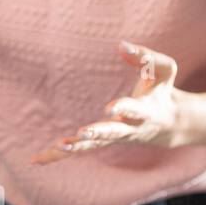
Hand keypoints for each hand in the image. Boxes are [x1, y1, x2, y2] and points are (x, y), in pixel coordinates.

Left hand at [31, 40, 185, 163]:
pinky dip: (58, 156)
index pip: (134, 110)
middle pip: (112, 134)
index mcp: (144, 111)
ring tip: (58, 146)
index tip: (111, 107)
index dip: (124, 108)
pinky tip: (36, 160)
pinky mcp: (101, 142)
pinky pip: (79, 150)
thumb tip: (120, 44)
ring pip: (92, 146)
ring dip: (75, 148)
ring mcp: (113, 138)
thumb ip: (146, 57)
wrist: (169, 125)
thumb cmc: (162, 91)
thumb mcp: (164, 70)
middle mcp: (128, 129)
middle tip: (83, 134)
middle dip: (98, 134)